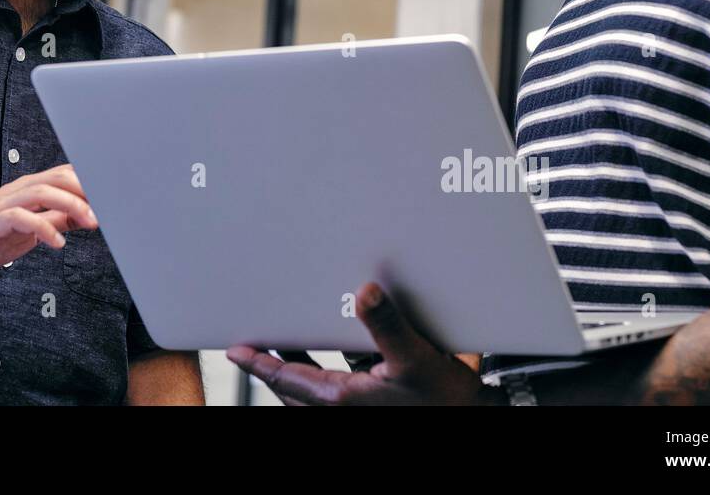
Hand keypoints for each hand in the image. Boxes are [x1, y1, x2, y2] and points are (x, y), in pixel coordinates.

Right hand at [0, 164, 97, 283]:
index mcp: (27, 190)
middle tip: (103, 212)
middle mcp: (16, 192)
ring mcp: (1, 205)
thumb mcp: (30, 229)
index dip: (88, 183)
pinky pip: (19, 218)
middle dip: (84, 191)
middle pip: (56, 177)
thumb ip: (55, 219)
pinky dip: (43, 228)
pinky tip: (56, 242)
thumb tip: (85, 215)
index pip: (63, 175)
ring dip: (70, 205)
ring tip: (88, 222)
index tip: (110, 200)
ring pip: (40, 191)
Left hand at [227, 281, 503, 404]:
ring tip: (286, 343)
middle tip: (254, 346)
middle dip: (272, 367)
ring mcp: (357, 409)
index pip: (286, 379)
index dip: (259, 363)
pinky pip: (331, 389)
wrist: (474, 417)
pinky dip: (320, 371)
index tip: (235, 350)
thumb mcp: (416, 358)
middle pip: (292, 387)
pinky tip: (335, 350)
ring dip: (295, 368)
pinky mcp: (372, 404)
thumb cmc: (446, 401)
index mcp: (342, 398)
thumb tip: (364, 292)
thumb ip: (387, 324)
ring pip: (309, 391)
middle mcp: (344, 407)